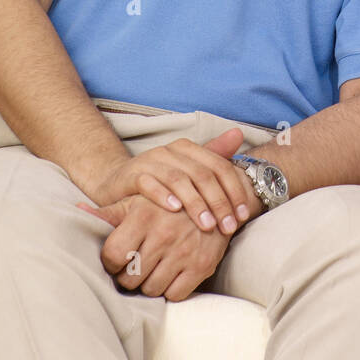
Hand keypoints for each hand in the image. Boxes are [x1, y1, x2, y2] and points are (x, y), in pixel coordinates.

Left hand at [81, 192, 232, 300]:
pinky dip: (170, 289)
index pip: (112, 257)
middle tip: (136, 266)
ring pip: (151, 289)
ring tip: (153, 269)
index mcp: (143, 216)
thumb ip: (108, 212)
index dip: (112, 263)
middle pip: (129, 278)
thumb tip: (76, 212)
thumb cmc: (165, 204)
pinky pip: (175, 294)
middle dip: (129, 276)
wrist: (214, 200)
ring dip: (149, 284)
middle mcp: (164, 234)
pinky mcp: (202, 265)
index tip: (118, 259)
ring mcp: (184, 251)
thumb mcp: (137, 201)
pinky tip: (170, 274)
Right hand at [90, 128, 250, 233]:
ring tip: (207, 225)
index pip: (219, 166)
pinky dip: (163, 195)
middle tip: (228, 226)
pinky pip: (149, 183)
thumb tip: (239, 133)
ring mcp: (151, 161)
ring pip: (179, 179)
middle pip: (202, 174)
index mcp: (189, 149)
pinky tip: (175, 210)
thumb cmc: (159, 183)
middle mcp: (171, 151)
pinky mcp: (131, 174)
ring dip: (196, 203)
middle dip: (219, 202)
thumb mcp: (187, 173)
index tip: (243, 216)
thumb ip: (214, 156)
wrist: (116, 186)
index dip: (234, 190)